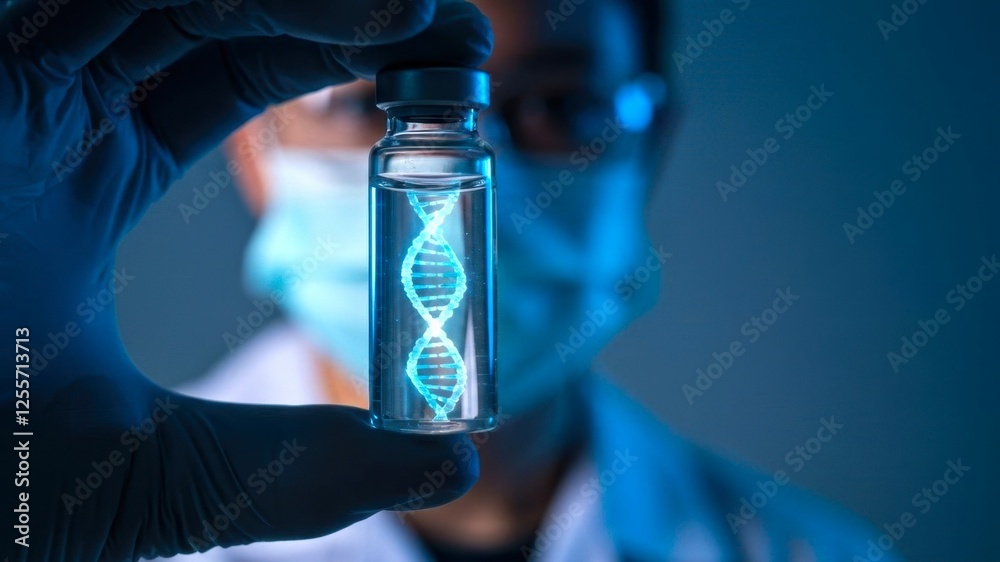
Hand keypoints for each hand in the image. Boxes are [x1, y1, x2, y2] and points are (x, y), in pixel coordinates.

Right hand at [0, 1, 490, 559]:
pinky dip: (248, 4)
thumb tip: (454, 463)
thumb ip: (302, 469)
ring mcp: (2, 61)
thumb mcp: (168, 475)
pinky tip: (366, 17)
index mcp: (80, 165)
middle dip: (346, 12)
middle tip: (464, 38)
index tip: (445, 83)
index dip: (341, 60)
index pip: (233, 74)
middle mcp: (40, 94)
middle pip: (219, 10)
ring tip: (429, 16)